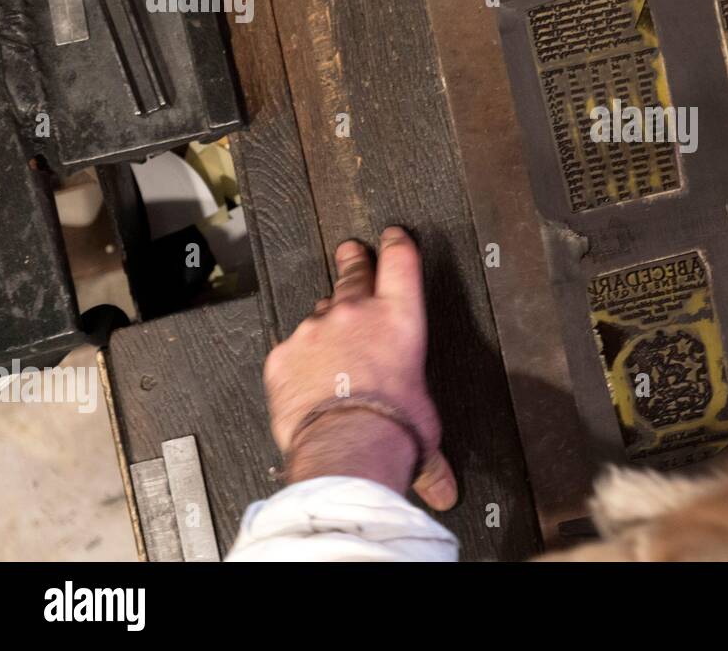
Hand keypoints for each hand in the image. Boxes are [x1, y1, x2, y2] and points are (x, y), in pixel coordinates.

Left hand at [262, 226, 457, 508]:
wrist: (345, 443)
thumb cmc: (393, 429)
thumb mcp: (425, 430)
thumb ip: (430, 452)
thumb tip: (444, 490)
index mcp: (401, 319)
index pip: (401, 262)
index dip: (397, 244)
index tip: (393, 236)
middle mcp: (358, 313)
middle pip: (354, 271)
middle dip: (353, 259)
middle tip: (350, 251)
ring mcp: (315, 329)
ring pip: (318, 316)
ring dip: (324, 327)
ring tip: (328, 349)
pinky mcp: (283, 353)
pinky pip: (289, 351)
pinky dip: (295, 363)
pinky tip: (303, 383)